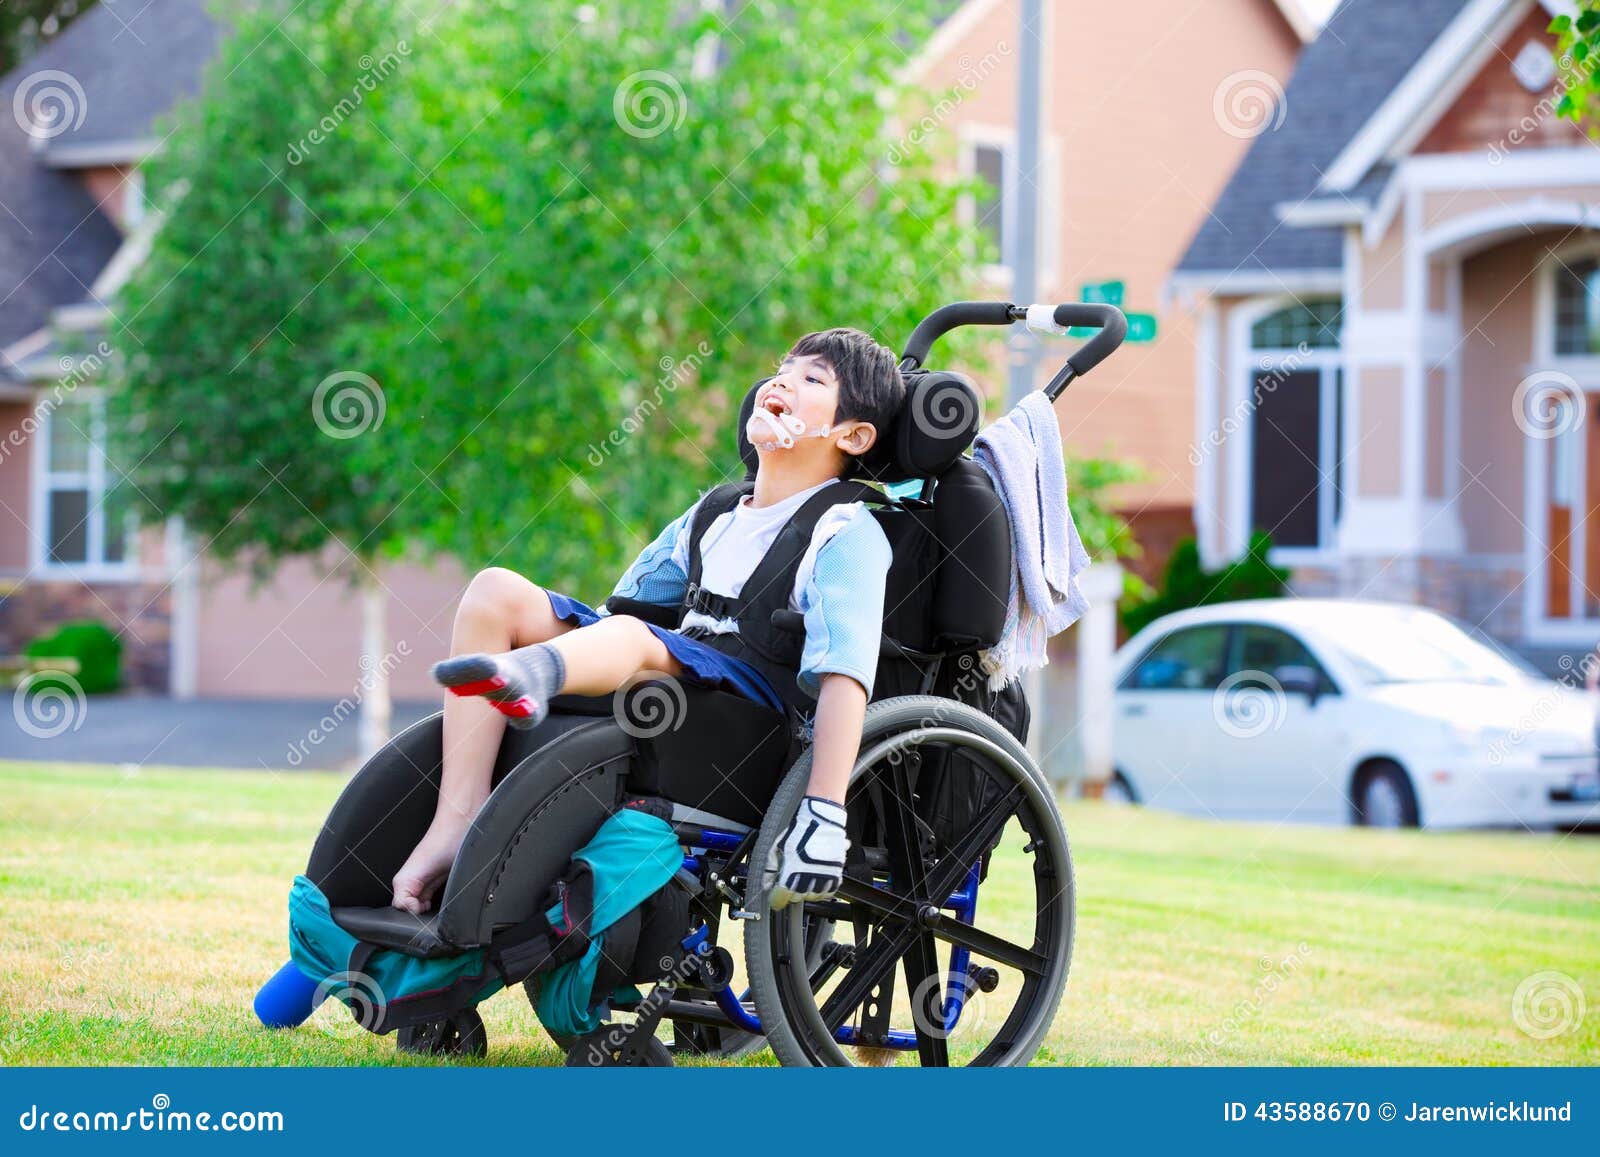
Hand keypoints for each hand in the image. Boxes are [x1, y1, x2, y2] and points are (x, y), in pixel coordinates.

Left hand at [765, 796, 848, 910]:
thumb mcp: (778, 846)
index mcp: (791, 869)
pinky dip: (821, 891)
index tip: (775, 898)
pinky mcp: (836, 874)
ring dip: (806, 891)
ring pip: (812, 896)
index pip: (781, 897)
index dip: (776, 899)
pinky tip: (817, 881)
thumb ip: (770, 868)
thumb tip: (766, 885)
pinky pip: (828, 892)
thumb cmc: (800, 830)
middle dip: (790, 892)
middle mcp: (808, 876)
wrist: (822, 820)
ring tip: (804, 878)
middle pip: (796, 897)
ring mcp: (823, 876)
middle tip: (791, 880)